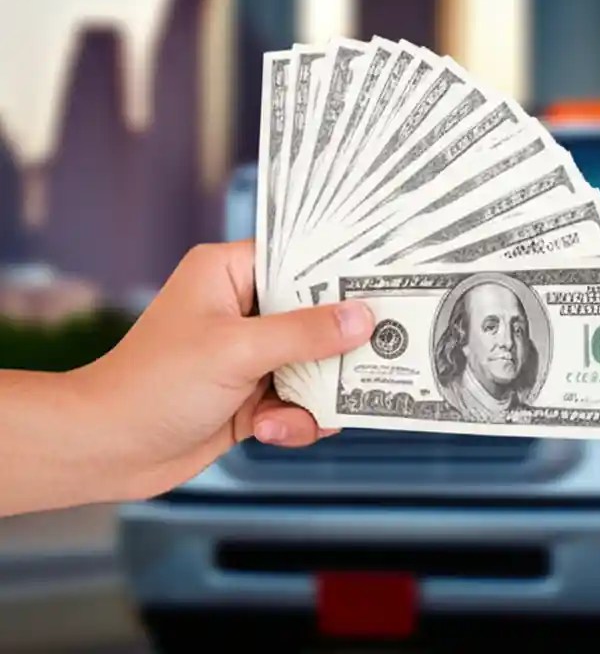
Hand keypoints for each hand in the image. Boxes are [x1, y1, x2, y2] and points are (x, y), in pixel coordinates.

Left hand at [71, 241, 372, 499]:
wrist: (106, 450)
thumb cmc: (154, 385)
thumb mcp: (237, 350)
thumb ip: (305, 333)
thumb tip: (364, 318)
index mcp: (228, 273)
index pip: (300, 257)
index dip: (343, 272)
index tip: (386, 287)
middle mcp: (241, 308)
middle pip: (318, 314)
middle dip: (340, 345)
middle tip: (377, 356)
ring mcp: (249, 354)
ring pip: (315, 365)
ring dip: (316, 393)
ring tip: (299, 411)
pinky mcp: (252, 396)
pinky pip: (300, 401)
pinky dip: (296, 420)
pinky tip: (271, 431)